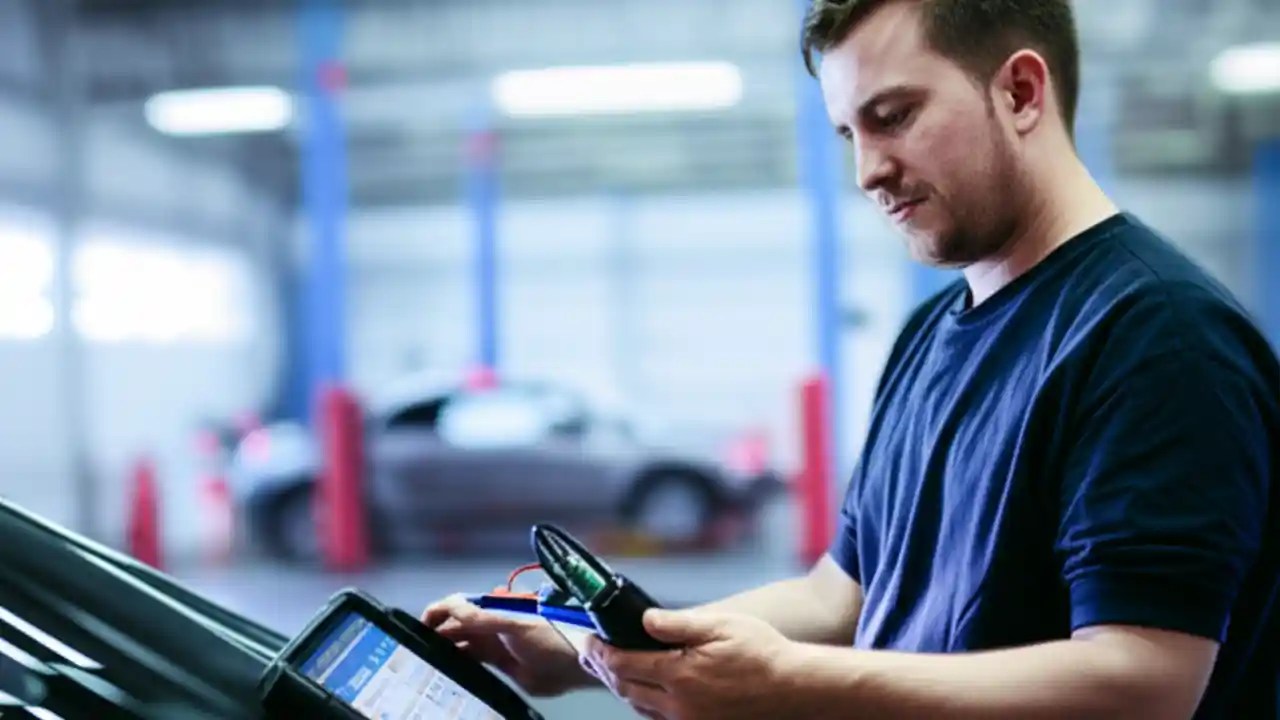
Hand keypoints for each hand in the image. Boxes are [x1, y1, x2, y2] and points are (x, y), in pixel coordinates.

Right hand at [421, 594, 594, 696]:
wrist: (577, 660)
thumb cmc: (551, 633)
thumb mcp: (514, 622)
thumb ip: (482, 617)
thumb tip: (452, 607)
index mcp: (491, 610)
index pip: (454, 607)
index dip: (434, 615)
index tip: (416, 628)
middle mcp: (490, 626)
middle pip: (454, 629)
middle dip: (434, 637)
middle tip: (416, 653)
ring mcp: (496, 646)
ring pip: (461, 648)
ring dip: (445, 654)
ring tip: (427, 666)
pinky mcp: (503, 666)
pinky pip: (474, 665)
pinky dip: (460, 669)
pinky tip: (449, 677)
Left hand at [583, 608, 801, 719]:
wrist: (793, 688)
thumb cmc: (761, 653)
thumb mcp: (720, 625)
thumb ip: (677, 623)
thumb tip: (643, 619)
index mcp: (680, 675)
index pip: (624, 664)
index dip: (601, 652)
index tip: (590, 640)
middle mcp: (679, 705)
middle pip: (624, 689)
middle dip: (604, 669)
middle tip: (593, 652)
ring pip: (638, 707)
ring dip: (622, 686)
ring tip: (612, 666)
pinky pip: (658, 718)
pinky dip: (644, 702)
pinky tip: (644, 687)